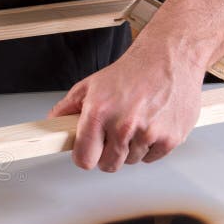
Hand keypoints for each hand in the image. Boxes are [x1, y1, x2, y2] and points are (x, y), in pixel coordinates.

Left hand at [48, 43, 204, 171]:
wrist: (169, 58)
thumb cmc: (130, 71)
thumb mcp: (90, 85)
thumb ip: (67, 108)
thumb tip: (52, 124)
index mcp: (99, 113)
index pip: (84, 159)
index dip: (85, 157)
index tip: (88, 152)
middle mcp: (123, 125)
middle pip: (108, 165)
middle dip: (108, 155)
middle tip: (112, 136)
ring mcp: (149, 133)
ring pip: (131, 161)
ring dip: (131, 148)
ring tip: (135, 123)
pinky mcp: (171, 138)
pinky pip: (152, 158)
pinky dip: (150, 146)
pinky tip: (150, 124)